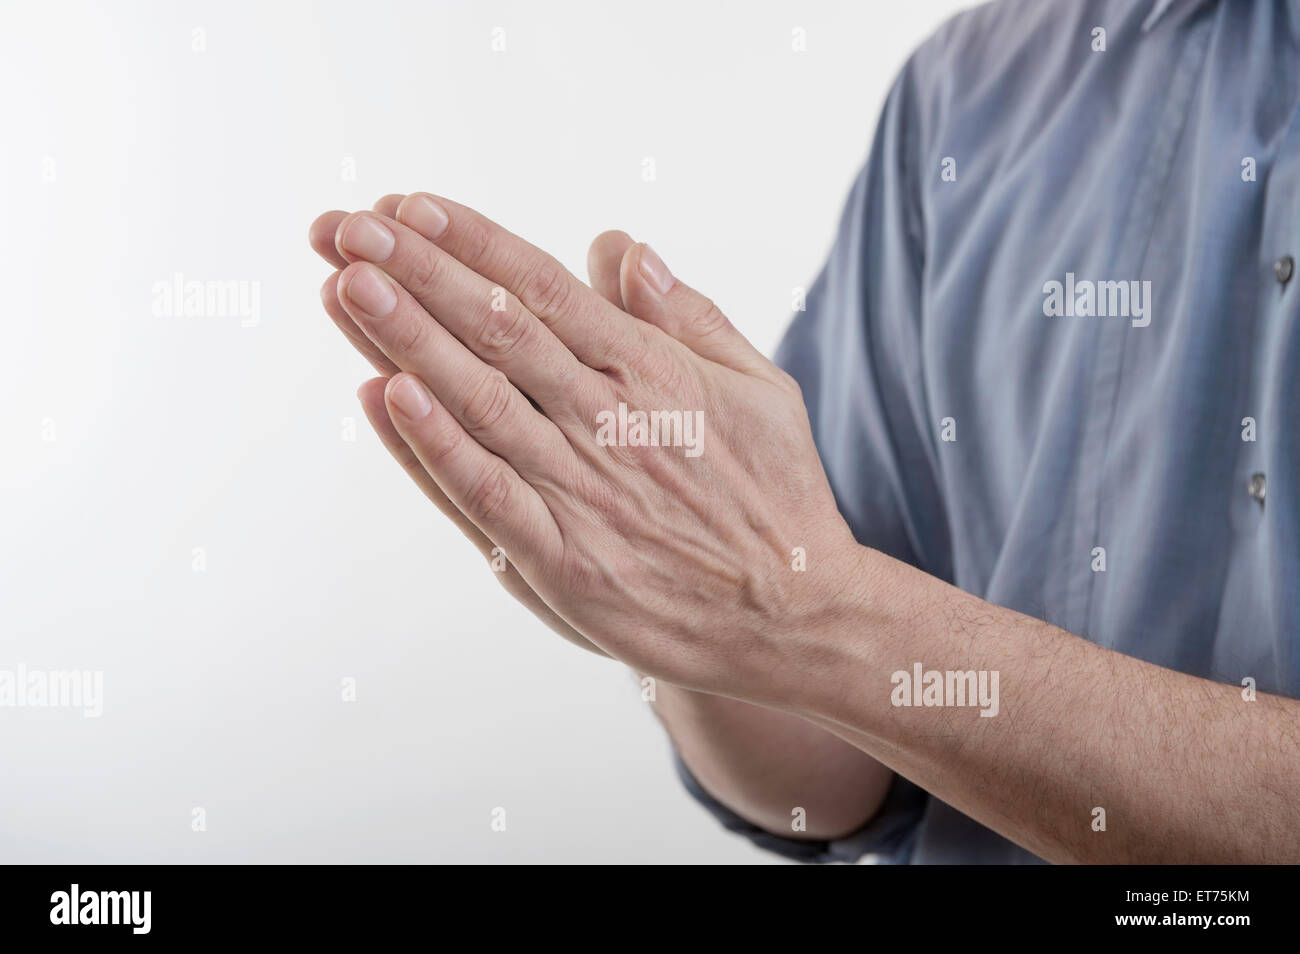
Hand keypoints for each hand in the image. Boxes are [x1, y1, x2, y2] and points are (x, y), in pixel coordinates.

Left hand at [309, 195, 867, 705]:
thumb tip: (622, 246)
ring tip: (346, 285)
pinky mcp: (564, 561)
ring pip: (480, 401)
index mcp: (656, 372)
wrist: (792, 618)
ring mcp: (584, 492)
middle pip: (499, 331)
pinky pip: (487, 494)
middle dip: (417, 273)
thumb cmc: (774, 497)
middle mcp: (611, 422)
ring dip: (407, 339)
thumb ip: (688, 316)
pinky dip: (433, 446)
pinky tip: (385, 395)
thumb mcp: (759, 386)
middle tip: (348, 226)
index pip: (546, 289)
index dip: (473, 243)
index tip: (410, 204)